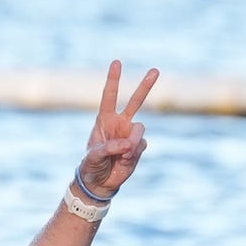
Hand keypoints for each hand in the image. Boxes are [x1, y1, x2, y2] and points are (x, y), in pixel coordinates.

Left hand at [77, 60, 159, 197]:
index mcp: (105, 120)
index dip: (113, 80)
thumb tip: (129, 144)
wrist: (99, 183)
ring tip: (122, 155)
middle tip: (155, 70)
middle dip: (145, 86)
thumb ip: (110, 147)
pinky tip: (124, 161)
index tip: (117, 62)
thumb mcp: (94, 156)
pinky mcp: (138, 147)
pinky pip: (141, 145)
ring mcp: (131, 135)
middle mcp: (120, 124)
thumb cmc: (90, 166)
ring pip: (140, 129)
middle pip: (135, 101)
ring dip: (132, 142)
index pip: (109, 96)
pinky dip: (133, 155)